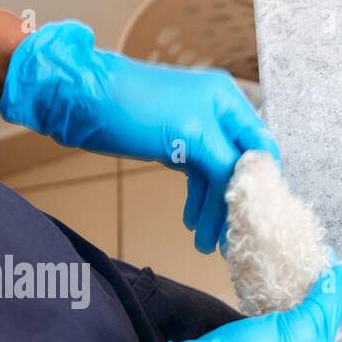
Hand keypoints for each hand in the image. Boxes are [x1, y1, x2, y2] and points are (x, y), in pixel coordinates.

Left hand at [0, 21, 278, 253]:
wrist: (80, 98)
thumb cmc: (135, 108)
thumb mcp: (191, 135)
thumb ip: (226, 163)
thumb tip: (250, 193)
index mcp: (229, 103)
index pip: (262, 149)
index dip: (262, 185)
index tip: (256, 221)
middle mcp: (219, 114)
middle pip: (241, 167)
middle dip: (235, 204)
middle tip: (229, 242)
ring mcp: (198, 130)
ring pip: (218, 177)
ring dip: (214, 210)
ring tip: (205, 243)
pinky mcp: (178, 145)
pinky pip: (199, 177)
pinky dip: (198, 201)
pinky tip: (191, 223)